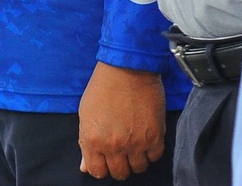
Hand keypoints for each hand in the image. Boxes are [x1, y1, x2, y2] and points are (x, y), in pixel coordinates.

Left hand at [77, 63, 165, 179]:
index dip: (102, 167)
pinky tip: (147, 138)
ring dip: (137, 159)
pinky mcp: (154, 136)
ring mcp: (135, 143)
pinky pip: (155, 156)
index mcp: (93, 140)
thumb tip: (85, 166)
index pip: (98, 172)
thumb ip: (86, 143)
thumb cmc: (104, 86)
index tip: (106, 160)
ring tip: (135, 144)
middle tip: (122, 152)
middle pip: (119, 173)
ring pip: (139, 168)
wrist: (127, 68)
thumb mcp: (86, 114)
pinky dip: (152, 151)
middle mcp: (114, 146)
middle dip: (120, 165)